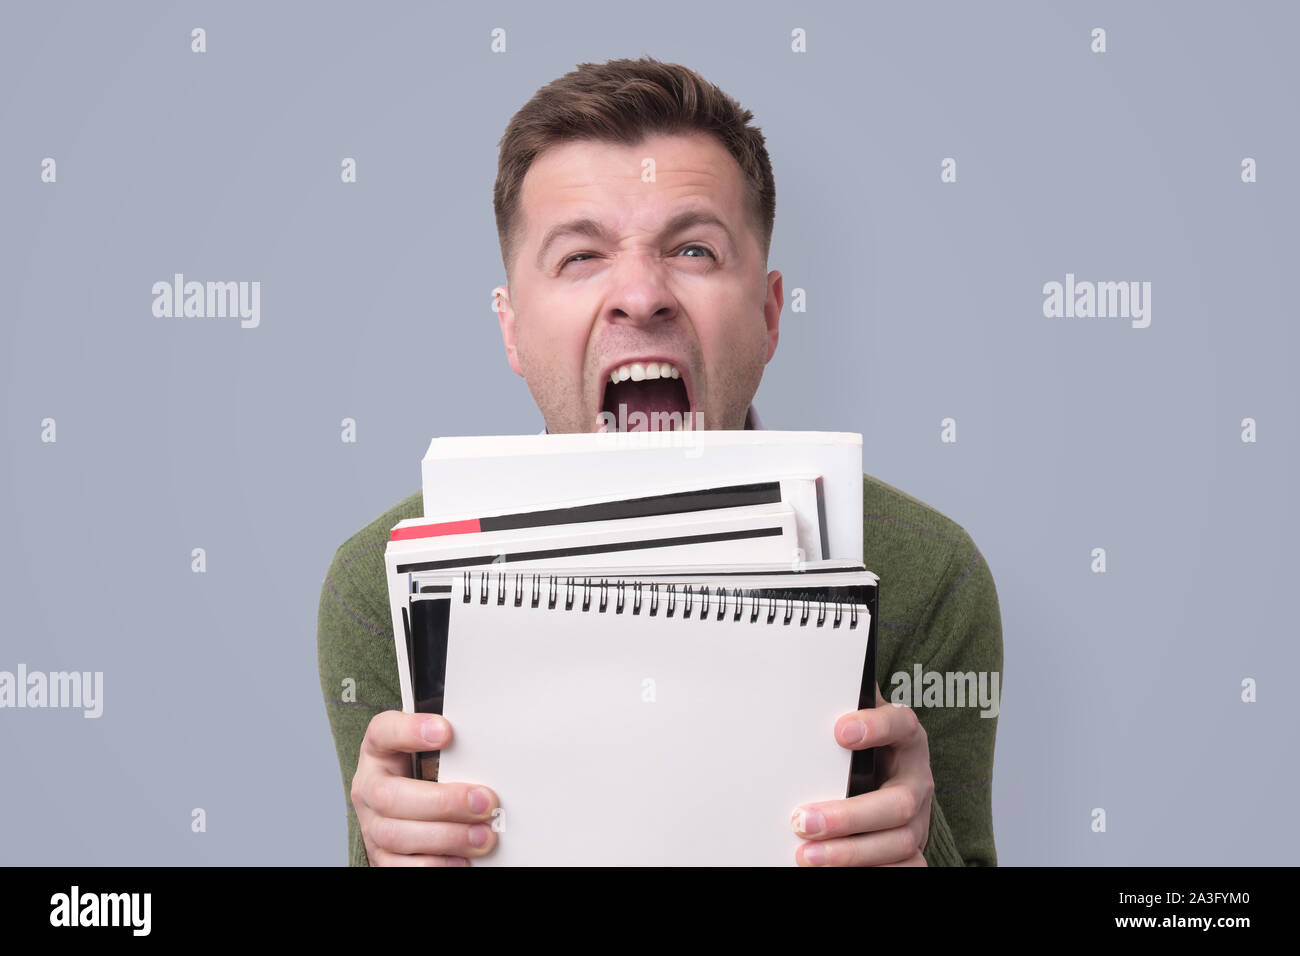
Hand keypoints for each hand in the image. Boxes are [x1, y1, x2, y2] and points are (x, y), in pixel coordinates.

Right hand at [351, 711, 499, 865]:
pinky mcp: (381, 857)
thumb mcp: (429, 752)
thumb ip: (449, 747)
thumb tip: (488, 752)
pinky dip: (435, 864)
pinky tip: (462, 859)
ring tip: (483, 836)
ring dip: (446, 838)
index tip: (445, 731)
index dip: (410, 730)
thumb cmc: (422, 773)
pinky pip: (399, 867)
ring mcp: (371, 825)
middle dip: (443, 802)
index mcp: (379, 751)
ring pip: (396, 836)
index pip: (382, 731)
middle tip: (484, 803)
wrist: (404, 808)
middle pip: (391, 796)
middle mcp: (369, 787)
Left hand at [791, 683, 932, 865]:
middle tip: (802, 820)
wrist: (888, 777)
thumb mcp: (856, 723)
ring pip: (896, 842)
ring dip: (851, 852)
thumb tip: (806, 667)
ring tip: (806, 854)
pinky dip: (872, 870)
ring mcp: (918, 819)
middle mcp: (916, 780)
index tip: (839, 730)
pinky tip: (835, 870)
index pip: (900, 724)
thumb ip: (840, 700)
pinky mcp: (912, 849)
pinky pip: (905, 866)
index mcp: (905, 738)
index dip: (875, 727)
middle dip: (848, 816)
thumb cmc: (862, 747)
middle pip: (895, 803)